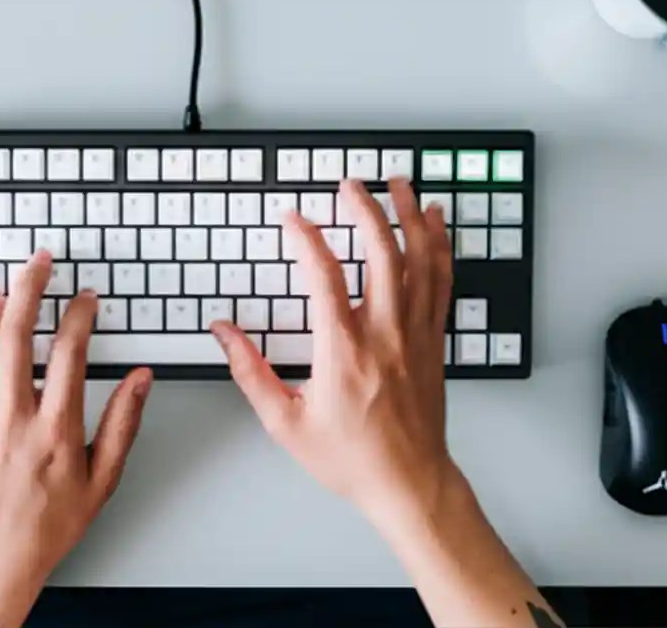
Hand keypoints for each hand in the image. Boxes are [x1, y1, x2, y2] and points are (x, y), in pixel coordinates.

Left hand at [0, 251, 152, 627]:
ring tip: (4, 288)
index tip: (86, 299)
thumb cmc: (48, 524)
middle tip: (39, 264)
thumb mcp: (102, 480)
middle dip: (30, 288)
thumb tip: (141, 379)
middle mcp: (12, 420)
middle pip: (16, 335)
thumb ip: (123, 423)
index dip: (79, 316)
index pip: (69, 352)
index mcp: (55, 430)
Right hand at [211, 179, 463, 531]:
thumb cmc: (351, 458)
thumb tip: (224, 333)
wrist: (408, 483)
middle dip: (366, 208)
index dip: (305, 237)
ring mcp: (415, 335)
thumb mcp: (284, 422)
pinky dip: (440, 247)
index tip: (292, 219)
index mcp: (343, 350)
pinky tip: (434, 225)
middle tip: (351, 184)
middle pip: (381, 252)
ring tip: (400, 185)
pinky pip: (441, 282)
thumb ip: (250, 372)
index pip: (322, 274)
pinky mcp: (434, 341)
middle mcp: (383, 334)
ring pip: (419, 260)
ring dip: (409, 216)